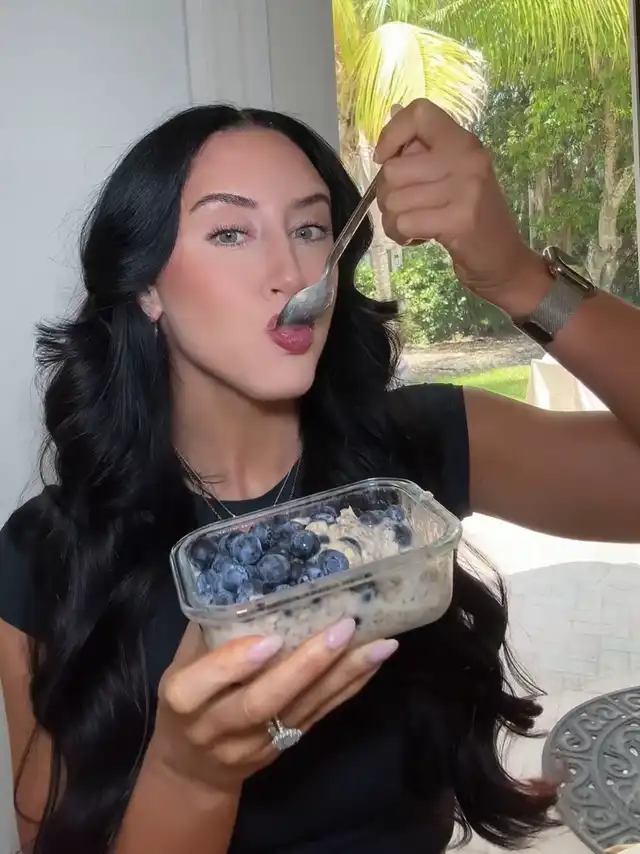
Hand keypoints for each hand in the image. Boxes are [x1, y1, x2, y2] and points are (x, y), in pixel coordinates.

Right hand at [146, 619, 396, 795]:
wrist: (192, 770)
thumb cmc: (187, 700)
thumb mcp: (182, 663)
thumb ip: (210, 628)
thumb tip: (247, 573)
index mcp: (183, 699)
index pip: (204, 683)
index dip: (235, 663)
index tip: (271, 638)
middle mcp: (217, 727)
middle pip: (262, 701)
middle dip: (306, 665)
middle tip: (343, 628)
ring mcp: (253, 744)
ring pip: (300, 710)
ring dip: (343, 676)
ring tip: (378, 644)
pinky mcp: (283, 748)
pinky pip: (319, 715)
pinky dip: (348, 688)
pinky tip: (372, 662)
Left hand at [374, 99, 550, 316]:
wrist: (505, 262)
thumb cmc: (473, 221)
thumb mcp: (453, 179)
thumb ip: (424, 155)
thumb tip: (392, 120)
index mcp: (463, 142)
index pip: (420, 113)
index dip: (391, 134)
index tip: (386, 159)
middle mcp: (467, 158)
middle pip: (393, 168)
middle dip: (387, 196)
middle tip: (407, 210)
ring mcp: (465, 188)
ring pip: (394, 199)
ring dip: (394, 221)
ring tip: (415, 226)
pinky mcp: (459, 220)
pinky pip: (404, 223)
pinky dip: (402, 235)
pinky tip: (419, 238)